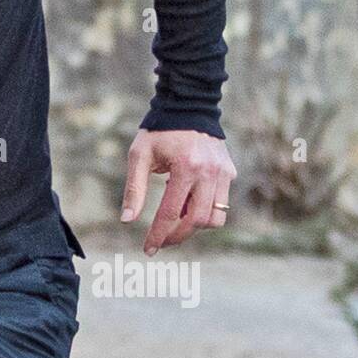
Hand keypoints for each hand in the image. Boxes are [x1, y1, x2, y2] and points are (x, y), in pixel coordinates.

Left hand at [119, 128, 236, 253]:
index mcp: (185, 167)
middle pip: (195, 221)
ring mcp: (223, 173)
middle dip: (176, 236)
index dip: (158, 235)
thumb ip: (134, 189)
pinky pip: (221, 205)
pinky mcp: (230, 173)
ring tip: (174, 222)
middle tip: (160, 242)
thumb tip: (128, 221)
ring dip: (193, 227)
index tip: (148, 250)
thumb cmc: (159, 131)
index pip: (171, 212)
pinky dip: (204, 214)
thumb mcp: (140, 155)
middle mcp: (209, 172)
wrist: (189, 107)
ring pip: (214, 218)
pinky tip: (186, 208)